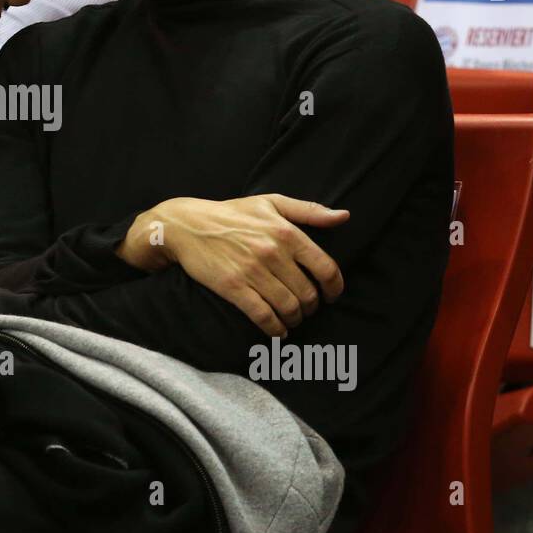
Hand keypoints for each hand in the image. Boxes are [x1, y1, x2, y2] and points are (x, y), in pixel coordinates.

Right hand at [118, 195, 348, 336]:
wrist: (188, 224)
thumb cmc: (232, 213)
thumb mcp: (271, 202)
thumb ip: (310, 210)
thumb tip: (344, 217)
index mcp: (287, 232)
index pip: (326, 268)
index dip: (334, 288)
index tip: (331, 296)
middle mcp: (273, 253)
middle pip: (308, 293)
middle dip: (311, 307)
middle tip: (306, 308)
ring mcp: (252, 272)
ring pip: (289, 308)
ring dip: (295, 319)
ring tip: (292, 319)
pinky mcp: (233, 287)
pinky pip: (263, 316)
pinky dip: (275, 329)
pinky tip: (277, 331)